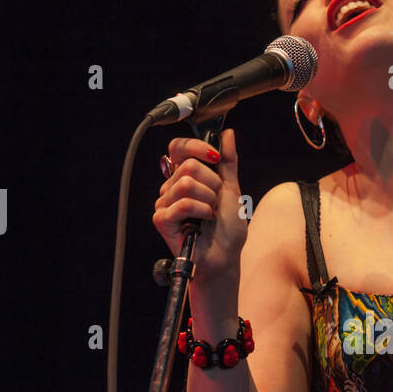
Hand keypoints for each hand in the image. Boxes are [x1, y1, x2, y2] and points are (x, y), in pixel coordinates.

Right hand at [152, 127, 248, 284]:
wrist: (225, 257)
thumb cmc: (227, 228)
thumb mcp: (231, 189)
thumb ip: (228, 162)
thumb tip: (227, 134)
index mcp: (184, 176)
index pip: (178, 147)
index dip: (196, 147)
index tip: (215, 157)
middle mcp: (171, 187)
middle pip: (189, 166)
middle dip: (212, 184)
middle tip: (215, 202)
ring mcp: (164, 203)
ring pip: (187, 184)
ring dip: (208, 200)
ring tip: (210, 214)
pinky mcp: (161, 219)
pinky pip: (183, 203)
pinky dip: (201, 212)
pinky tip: (203, 222)